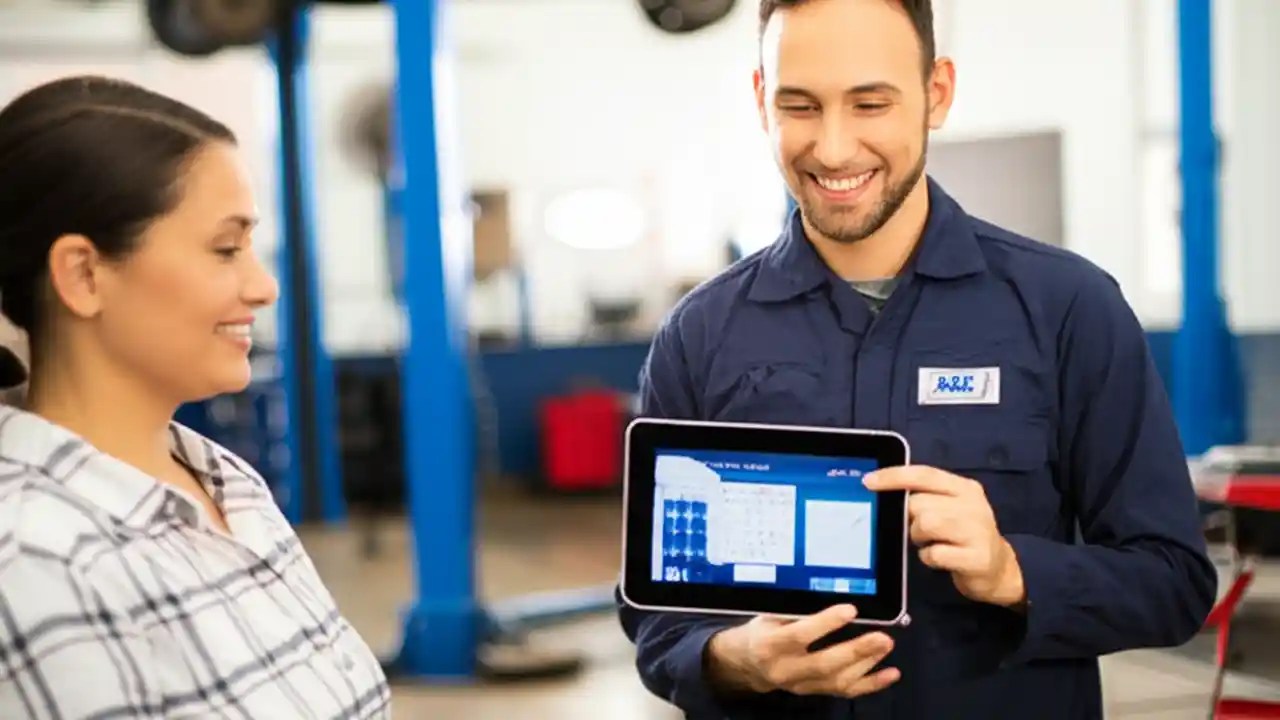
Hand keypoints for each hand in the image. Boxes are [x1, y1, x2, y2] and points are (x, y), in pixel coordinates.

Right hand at [705, 604, 899, 698]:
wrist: (746, 663)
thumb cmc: (762, 630)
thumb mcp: (768, 614)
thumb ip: (794, 610)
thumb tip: (830, 593)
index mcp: (769, 644)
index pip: (800, 635)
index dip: (825, 623)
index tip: (850, 610)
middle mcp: (785, 668)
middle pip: (824, 664)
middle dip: (856, 651)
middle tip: (882, 637)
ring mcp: (800, 684)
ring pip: (837, 680)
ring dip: (866, 664)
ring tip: (886, 645)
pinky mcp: (813, 692)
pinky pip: (845, 692)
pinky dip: (871, 683)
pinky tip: (890, 673)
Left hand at [864, 466, 1025, 607]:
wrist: (1000, 570)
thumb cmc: (965, 535)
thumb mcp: (951, 508)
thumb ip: (926, 497)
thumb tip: (884, 491)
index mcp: (964, 488)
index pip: (924, 474)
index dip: (894, 476)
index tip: (868, 482)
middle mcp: (973, 505)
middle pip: (919, 503)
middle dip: (909, 519)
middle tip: (920, 530)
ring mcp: (978, 531)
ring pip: (925, 524)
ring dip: (918, 537)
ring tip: (930, 543)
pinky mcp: (977, 558)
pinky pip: (935, 553)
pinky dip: (929, 557)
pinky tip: (940, 558)